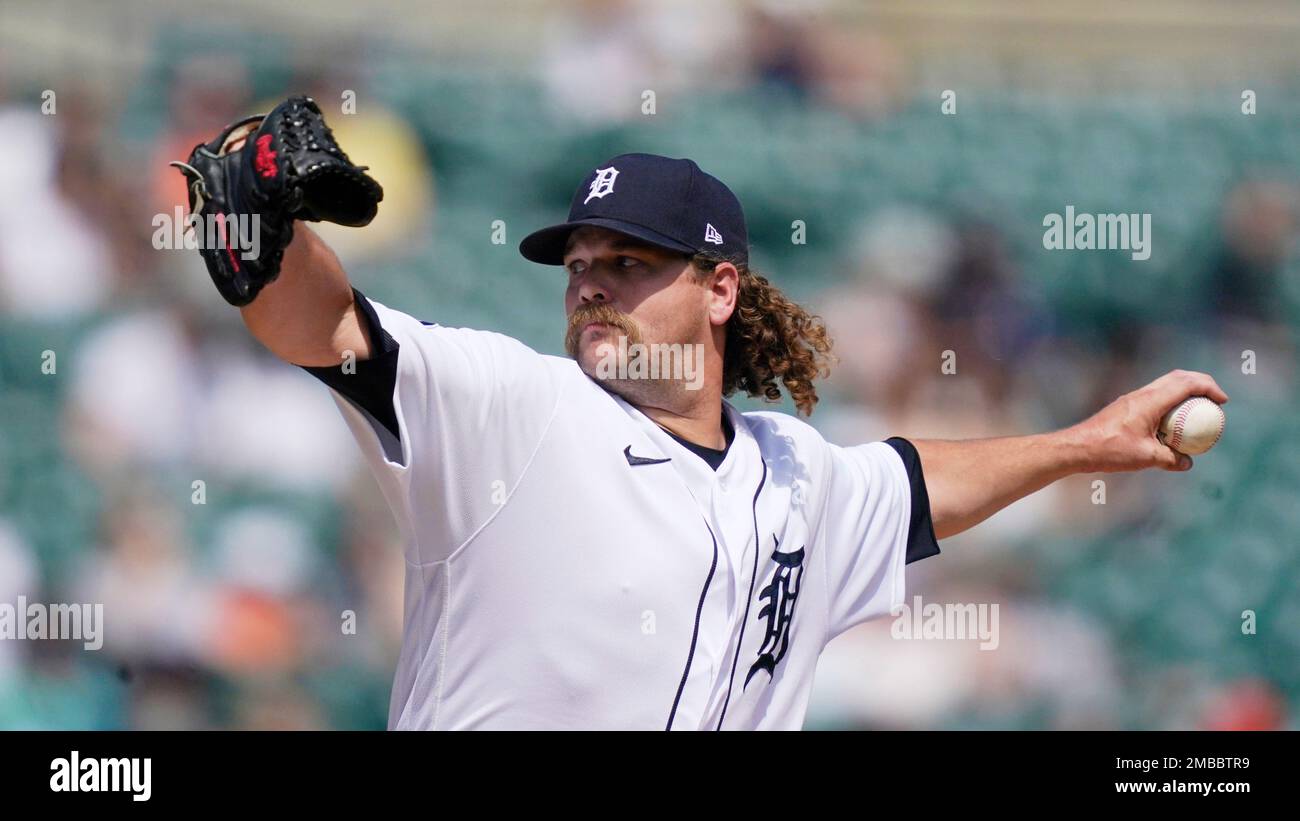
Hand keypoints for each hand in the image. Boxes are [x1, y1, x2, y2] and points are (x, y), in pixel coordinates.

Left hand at [1070, 370, 1228, 472]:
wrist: (1076, 447)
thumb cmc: (1109, 451)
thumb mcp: (1145, 458)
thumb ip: (1170, 459)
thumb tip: (1187, 462)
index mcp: (1150, 401)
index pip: (1186, 383)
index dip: (1209, 387)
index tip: (1223, 401)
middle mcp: (1141, 394)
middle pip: (1177, 377)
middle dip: (1201, 383)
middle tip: (1215, 399)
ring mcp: (1132, 399)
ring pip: (1164, 385)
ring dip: (1184, 390)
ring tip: (1198, 409)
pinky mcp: (1125, 407)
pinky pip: (1154, 397)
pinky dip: (1170, 402)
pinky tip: (1173, 422)